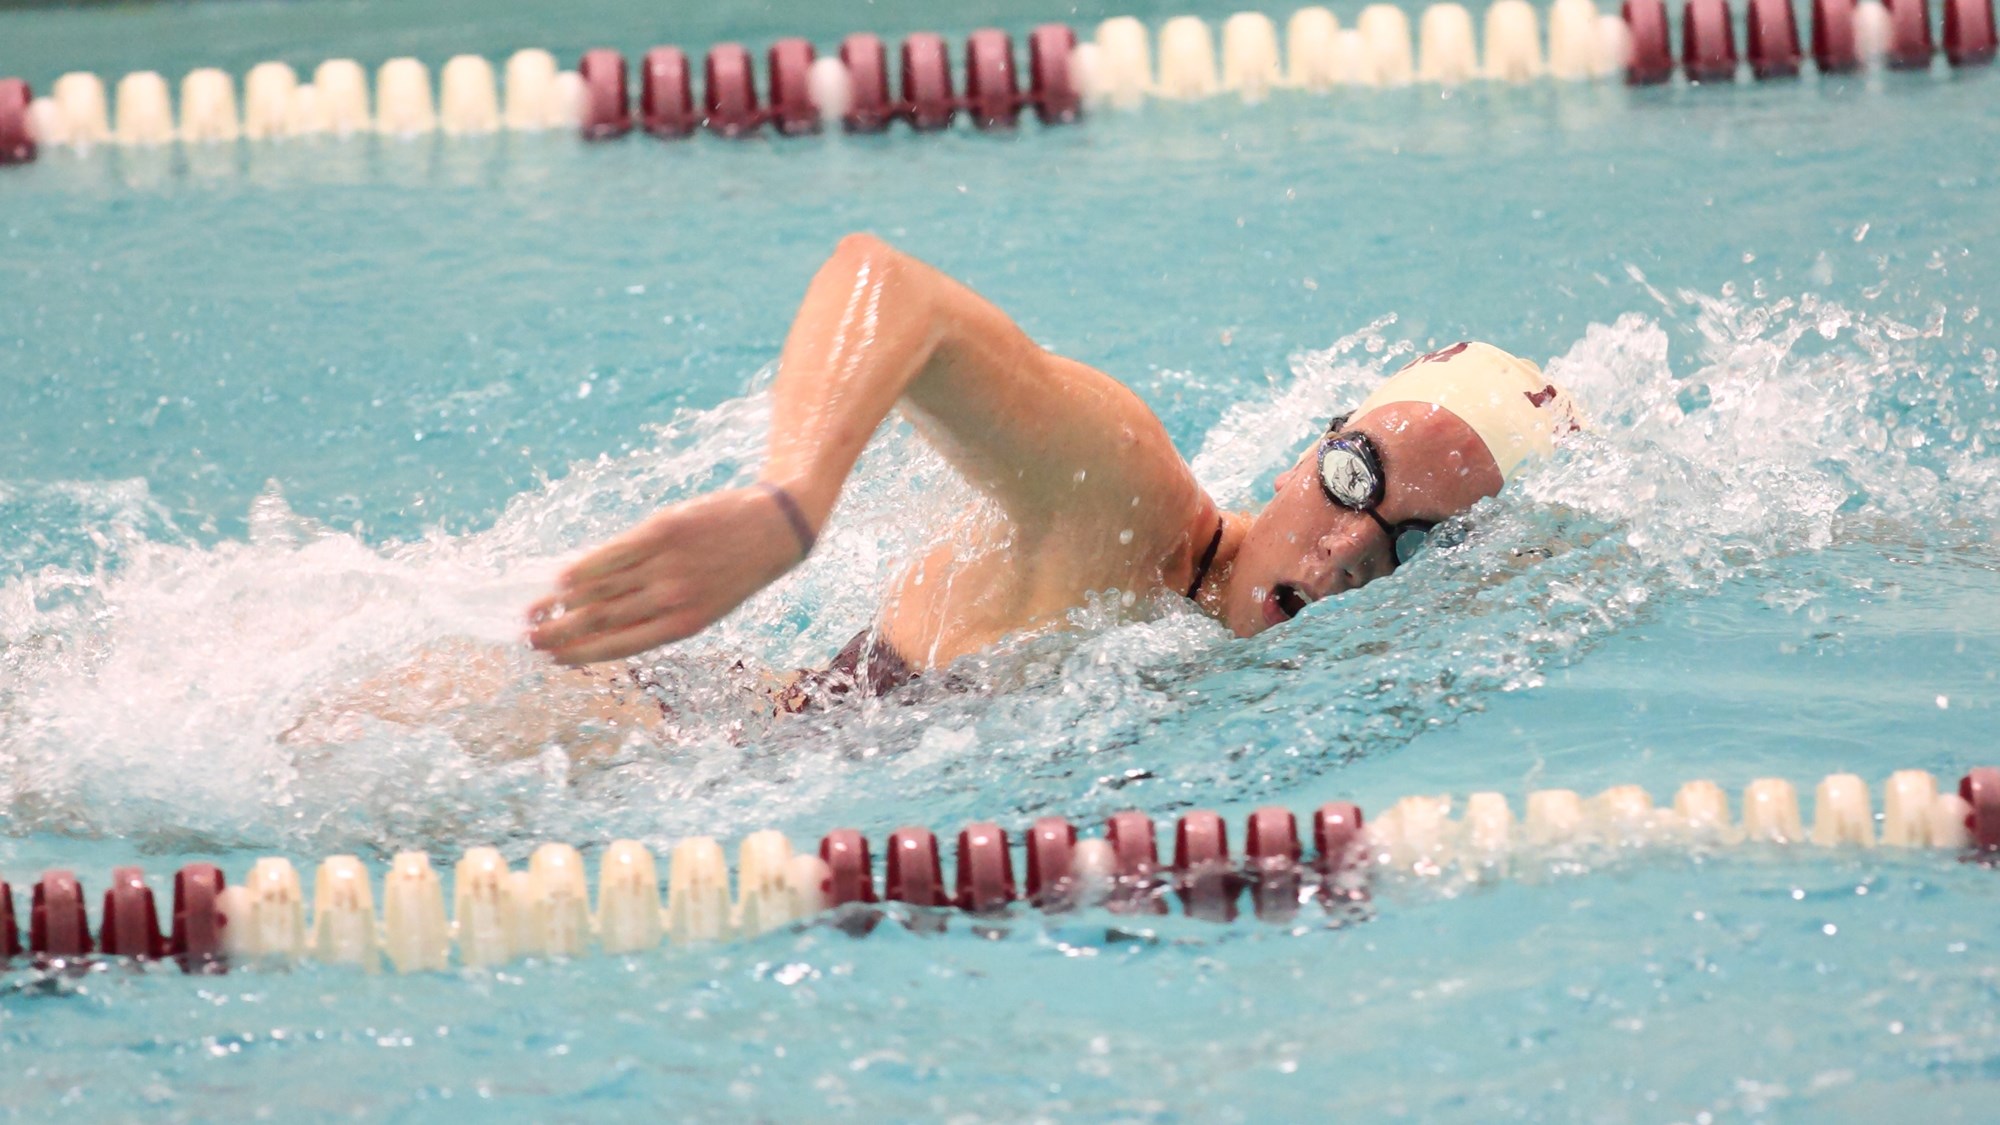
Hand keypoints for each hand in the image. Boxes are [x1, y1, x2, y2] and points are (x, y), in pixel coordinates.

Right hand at [526, 485, 809, 663]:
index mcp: (683, 625)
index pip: (619, 645)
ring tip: (535, 608)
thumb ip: (657, 614)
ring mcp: (667, 563)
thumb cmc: (733, 571)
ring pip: (602, 586)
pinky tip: (560, 577)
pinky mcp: (663, 530)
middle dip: (560, 632)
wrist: (773, 529)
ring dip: (562, 601)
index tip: (552, 659)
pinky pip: (613, 553)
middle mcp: (672, 598)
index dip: (581, 654)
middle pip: (602, 618)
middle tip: (528, 639)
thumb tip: (601, 621)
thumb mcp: (704, 605)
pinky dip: (584, 566)